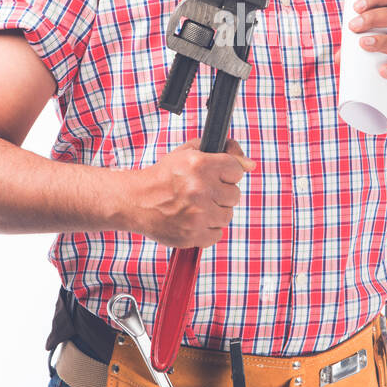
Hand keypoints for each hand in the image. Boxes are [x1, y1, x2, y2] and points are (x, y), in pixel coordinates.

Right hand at [127, 137, 255, 247]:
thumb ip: (223, 152)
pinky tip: (192, 220)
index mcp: (201, 165)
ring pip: (227, 215)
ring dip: (215, 212)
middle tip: (201, 192)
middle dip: (221, 193)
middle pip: (235, 195)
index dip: (226, 173)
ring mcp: (198, 214)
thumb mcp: (189, 152)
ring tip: (195, 206)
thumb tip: (250, 164)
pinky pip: (217, 234)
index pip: (237, 170)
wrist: (135, 200)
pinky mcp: (194, 235)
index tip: (214, 175)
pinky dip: (207, 229)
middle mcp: (201, 189)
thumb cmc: (164, 176)